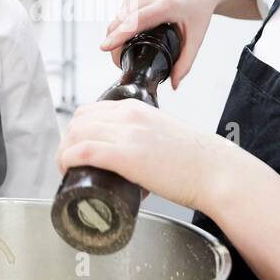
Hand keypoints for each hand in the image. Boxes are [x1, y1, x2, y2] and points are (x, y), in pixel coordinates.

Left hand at [56, 99, 244, 211]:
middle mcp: (128, 116)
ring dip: (64, 152)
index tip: (76, 148)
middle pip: (79, 120)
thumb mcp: (163, 134)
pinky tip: (67, 169)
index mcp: (136, 108)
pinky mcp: (127, 156)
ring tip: (67, 170)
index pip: (91, 111)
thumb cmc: (195, 160)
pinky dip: (68, 159)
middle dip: (67, 141)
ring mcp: (127, 134)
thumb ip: (145, 137)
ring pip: (76, 134)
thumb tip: (134, 155)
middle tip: (68, 162)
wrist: (215, 171)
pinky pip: (84, 150)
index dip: (77, 131)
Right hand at [101, 0, 215, 88]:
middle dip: (113, 40)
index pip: (137, 20)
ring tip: (120, 55)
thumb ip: (186, 62)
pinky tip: (122, 40)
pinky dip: (118, 26)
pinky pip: (121, 12)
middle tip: (117, 63)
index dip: (120, 34)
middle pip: (123, 18)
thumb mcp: (196, 38)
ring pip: (119, 15)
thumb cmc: (198, 11)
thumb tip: (173, 84)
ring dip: (113, 34)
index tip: (106, 47)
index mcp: (167, 5)